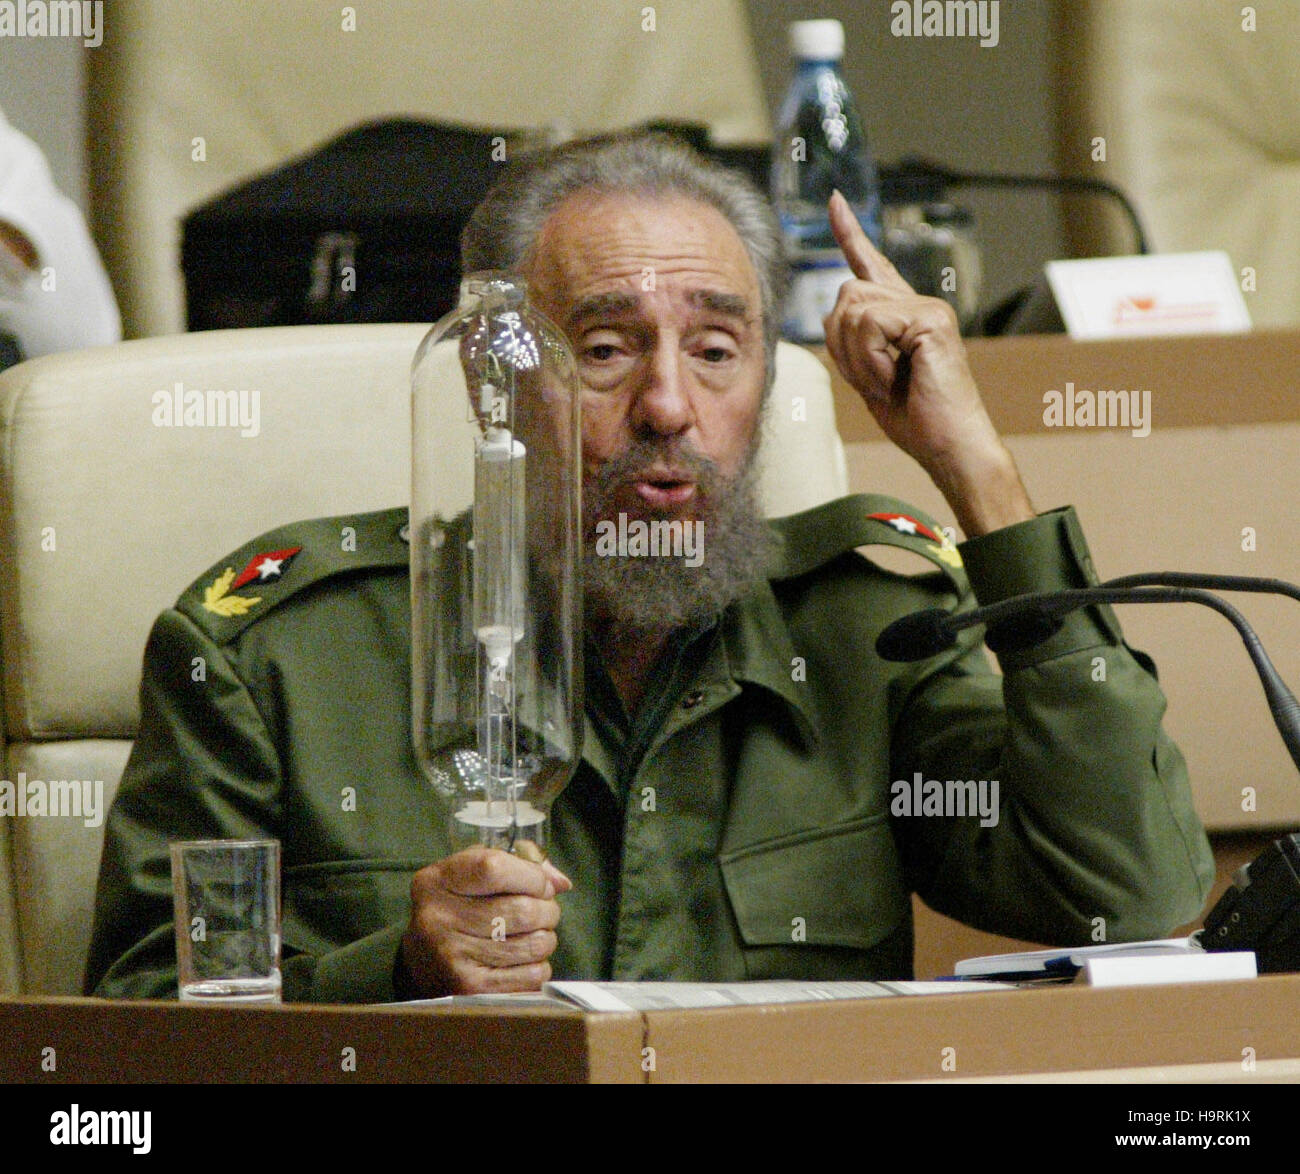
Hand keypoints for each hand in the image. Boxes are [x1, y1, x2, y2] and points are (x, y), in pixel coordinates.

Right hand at [400, 846, 572, 996]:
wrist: (420, 962)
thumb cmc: (457, 908)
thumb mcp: (471, 875)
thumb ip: (518, 864)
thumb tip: (560, 883)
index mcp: (437, 881)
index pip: (496, 867)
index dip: (532, 876)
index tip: (540, 884)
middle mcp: (439, 918)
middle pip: (523, 909)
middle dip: (547, 910)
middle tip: (543, 912)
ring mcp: (453, 957)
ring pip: (534, 943)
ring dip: (546, 938)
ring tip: (533, 934)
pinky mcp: (470, 989)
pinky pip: (532, 975)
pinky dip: (538, 966)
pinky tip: (522, 960)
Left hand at [822, 191, 1033, 536]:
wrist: (948, 446)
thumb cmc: (915, 420)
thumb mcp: (869, 376)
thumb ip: (852, 341)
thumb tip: (833, 313)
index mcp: (902, 315)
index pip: (871, 265)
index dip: (851, 233)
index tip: (835, 201)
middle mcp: (917, 303)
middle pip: (844, 295)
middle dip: (841, 342)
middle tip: (872, 378)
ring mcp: (927, 308)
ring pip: (852, 308)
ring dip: (856, 356)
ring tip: (886, 380)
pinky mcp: (931, 319)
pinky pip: (870, 326)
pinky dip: (868, 360)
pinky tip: (893, 377)